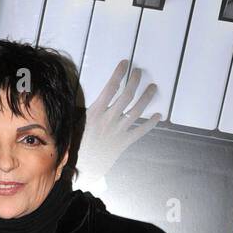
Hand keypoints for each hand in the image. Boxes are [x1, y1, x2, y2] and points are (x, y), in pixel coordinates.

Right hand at [79, 60, 161, 180]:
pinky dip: (150, 123)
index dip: (119, 73)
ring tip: (153, 87)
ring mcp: (118, 131)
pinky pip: (140, 131)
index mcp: (96, 112)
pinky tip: (158, 116)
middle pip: (127, 95)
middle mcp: (109, 119)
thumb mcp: (76, 124)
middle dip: (134, 81)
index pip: (111, 87)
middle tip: (139, 72)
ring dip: (146, 97)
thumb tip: (90, 98)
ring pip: (137, 110)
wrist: (81, 168)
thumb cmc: (75, 146)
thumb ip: (86, 111)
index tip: (125, 63)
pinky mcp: (124, 142)